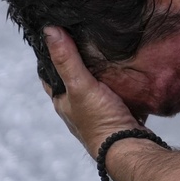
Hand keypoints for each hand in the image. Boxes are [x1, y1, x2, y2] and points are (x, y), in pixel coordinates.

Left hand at [42, 26, 142, 155]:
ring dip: (101, 73)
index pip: (50, 75)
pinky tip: (129, 72)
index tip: (57, 36)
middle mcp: (78, 110)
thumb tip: (49, 30)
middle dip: (79, 62)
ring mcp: (98, 114)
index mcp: (63, 102)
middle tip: (86, 39)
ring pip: (97, 88)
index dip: (50, 56)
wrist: (130, 149)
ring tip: (108, 49)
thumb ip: (67, 60)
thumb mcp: (81, 86)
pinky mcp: (118, 117)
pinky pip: (118, 95)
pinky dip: (121, 84)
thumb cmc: (102, 121)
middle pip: (74, 80)